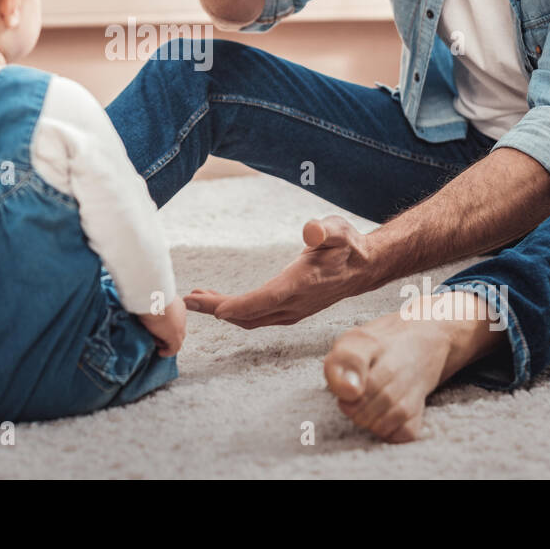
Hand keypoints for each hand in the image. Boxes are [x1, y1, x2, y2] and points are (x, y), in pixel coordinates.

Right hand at [139, 295, 186, 356]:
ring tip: (155, 341)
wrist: (152, 297)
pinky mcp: (175, 336)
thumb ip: (151, 305)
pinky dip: (167, 352)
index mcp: (176, 304)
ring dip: (165, 342)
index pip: (175, 317)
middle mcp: (181, 315)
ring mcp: (180, 326)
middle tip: (156, 337)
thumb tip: (143, 308)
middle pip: (177, 328)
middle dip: (167, 334)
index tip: (158, 328)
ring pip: (176, 338)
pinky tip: (160, 352)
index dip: (167, 324)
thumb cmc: (148, 295)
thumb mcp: (151, 300)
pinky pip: (174, 348)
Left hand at [184, 216, 376, 327]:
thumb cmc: (347, 246)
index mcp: (301, 284)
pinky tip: (220, 303)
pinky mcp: (288, 312)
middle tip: (187, 300)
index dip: (238, 306)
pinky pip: (256, 317)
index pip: (265, 299)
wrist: (363, 268)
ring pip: (250, 319)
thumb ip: (324, 230)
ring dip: (222, 311)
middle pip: (249, 314)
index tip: (213, 309)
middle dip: (216, 309)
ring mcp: (291, 311)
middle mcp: (294, 303)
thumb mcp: (338, 229)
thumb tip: (310, 230)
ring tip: (196, 299)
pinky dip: (235, 312)